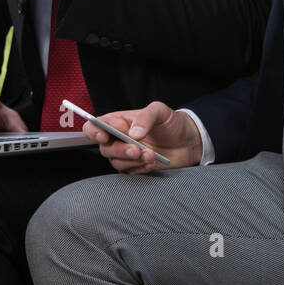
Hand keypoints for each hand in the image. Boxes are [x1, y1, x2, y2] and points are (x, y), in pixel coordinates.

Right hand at [84, 101, 202, 173]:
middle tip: (137, 148)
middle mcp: (119, 138)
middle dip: (120, 149)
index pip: (95, 126)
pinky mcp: (135, 167)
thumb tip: (132, 133)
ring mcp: (127, 154)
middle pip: (105, 148)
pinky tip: (153, 161)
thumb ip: (145, 117)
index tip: (105, 135)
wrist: (189, 142)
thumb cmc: (172, 123)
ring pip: (116, 162)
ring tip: (151, 154)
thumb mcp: (160, 111)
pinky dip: (140, 168)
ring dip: (133, 160)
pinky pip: (129, 172)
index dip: (94, 131)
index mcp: (119, 121)